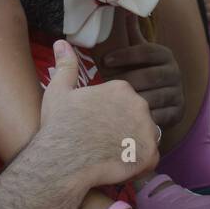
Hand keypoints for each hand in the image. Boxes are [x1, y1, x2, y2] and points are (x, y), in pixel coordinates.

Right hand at [39, 39, 158, 187]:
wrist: (63, 161)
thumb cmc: (59, 127)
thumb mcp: (59, 91)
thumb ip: (66, 65)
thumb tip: (61, 42)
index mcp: (122, 88)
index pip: (124, 103)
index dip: (109, 117)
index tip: (94, 127)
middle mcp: (140, 104)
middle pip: (136, 119)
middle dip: (123, 130)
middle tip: (100, 143)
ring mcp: (147, 129)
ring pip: (144, 139)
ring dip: (131, 147)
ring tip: (108, 156)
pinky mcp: (150, 154)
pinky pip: (149, 159)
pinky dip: (137, 165)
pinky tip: (117, 167)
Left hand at [95, 13, 184, 130]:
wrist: (165, 100)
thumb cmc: (144, 72)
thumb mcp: (140, 52)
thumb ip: (132, 33)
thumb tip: (124, 6)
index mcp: (165, 55)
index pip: (146, 51)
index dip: (125, 55)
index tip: (105, 61)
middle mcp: (175, 72)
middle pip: (148, 76)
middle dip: (125, 82)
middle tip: (104, 88)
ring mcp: (178, 92)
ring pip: (153, 97)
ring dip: (131, 101)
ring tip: (111, 104)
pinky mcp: (178, 112)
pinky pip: (159, 115)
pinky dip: (142, 118)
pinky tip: (125, 119)